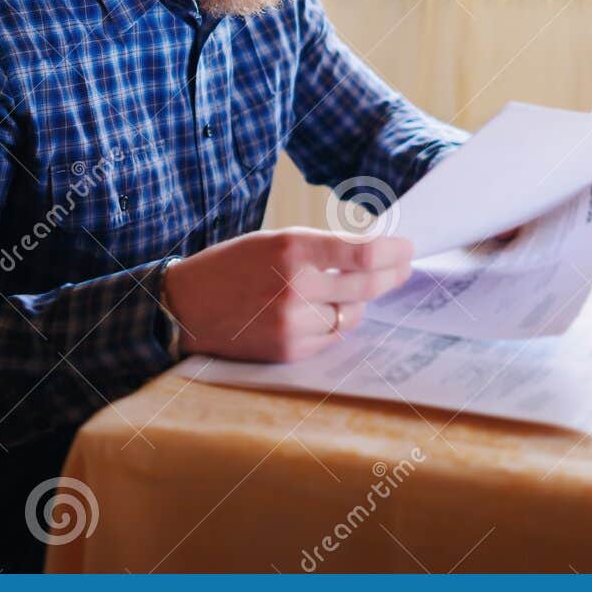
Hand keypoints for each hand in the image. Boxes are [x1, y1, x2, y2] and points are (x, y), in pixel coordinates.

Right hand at [161, 228, 412, 362]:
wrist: (184, 308)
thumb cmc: (231, 267)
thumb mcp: (273, 241)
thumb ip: (321, 247)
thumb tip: (373, 255)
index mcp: (291, 248)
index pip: (362, 254)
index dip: (393, 252)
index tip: (407, 248)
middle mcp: (295, 286)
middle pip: (366, 285)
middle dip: (392, 275)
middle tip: (403, 267)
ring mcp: (292, 323)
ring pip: (352, 314)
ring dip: (359, 302)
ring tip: (351, 291)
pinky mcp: (289, 351)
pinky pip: (331, 337)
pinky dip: (334, 323)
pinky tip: (323, 312)